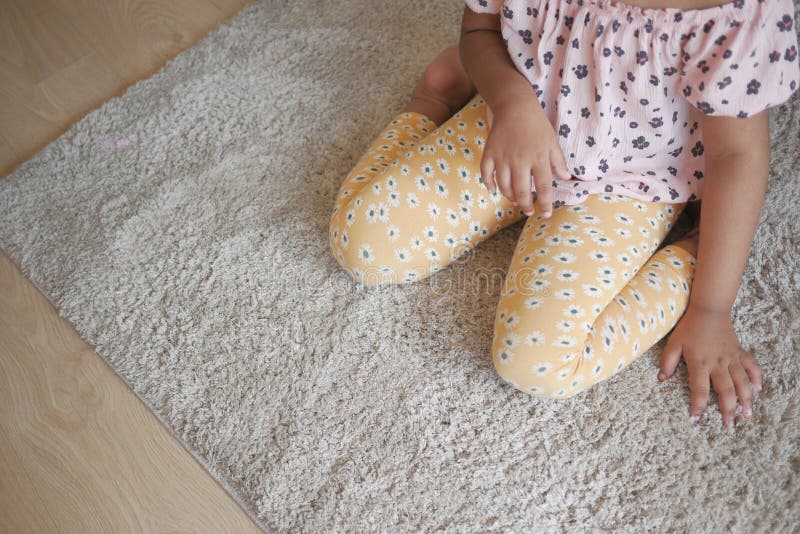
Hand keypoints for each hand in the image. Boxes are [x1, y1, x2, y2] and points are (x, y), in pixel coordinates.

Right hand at [480, 98, 570, 216]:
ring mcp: (503, 158)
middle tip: (529, 211)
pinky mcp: (490, 153)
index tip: (546, 214)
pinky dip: (489, 185)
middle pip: (522, 191)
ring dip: (510, 197)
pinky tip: (494, 191)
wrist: (515, 107)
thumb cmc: (537, 125)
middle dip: (526, 205)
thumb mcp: (552, 142)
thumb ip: (559, 162)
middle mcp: (520, 160)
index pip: (543, 187)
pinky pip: (486, 174)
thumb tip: (566, 178)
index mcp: (538, 158)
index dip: (545, 203)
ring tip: (516, 202)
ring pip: (504, 186)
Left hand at [658, 305, 762, 428]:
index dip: (698, 405)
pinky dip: (757, 378)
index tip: (696, 418)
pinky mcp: (740, 352)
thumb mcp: (673, 344)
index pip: (699, 389)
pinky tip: (758, 390)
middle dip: (728, 409)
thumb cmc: (689, 328)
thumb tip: (661, 378)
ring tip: (747, 415)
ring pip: (742, 382)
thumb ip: (667, 362)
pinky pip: (752, 367)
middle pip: (725, 391)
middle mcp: (718, 363)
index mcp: (700, 363)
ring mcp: (731, 358)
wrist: (709, 310)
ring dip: (746, 400)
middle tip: (729, 425)